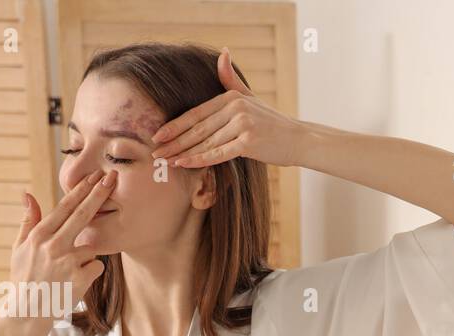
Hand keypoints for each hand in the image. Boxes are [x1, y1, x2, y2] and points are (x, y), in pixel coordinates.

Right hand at [10, 170, 113, 317]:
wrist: (29, 312)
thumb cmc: (25, 277)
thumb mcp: (19, 248)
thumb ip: (28, 221)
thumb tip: (27, 193)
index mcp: (39, 236)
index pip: (64, 208)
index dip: (81, 191)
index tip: (94, 176)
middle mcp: (53, 246)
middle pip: (83, 215)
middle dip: (99, 195)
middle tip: (112, 178)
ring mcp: (68, 263)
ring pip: (92, 247)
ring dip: (86, 255)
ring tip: (67, 271)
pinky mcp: (80, 279)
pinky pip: (97, 266)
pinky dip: (90, 271)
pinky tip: (75, 280)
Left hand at [150, 48, 304, 167]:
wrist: (298, 139)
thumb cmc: (272, 122)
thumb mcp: (250, 97)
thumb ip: (231, 80)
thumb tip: (222, 53)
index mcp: (231, 97)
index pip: (196, 113)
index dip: (175, 125)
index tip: (157, 134)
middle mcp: (235, 108)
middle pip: (197, 128)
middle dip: (174, 141)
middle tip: (155, 151)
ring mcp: (242, 124)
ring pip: (205, 142)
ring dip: (183, 152)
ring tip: (165, 160)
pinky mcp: (249, 142)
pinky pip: (219, 153)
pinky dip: (199, 159)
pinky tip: (184, 163)